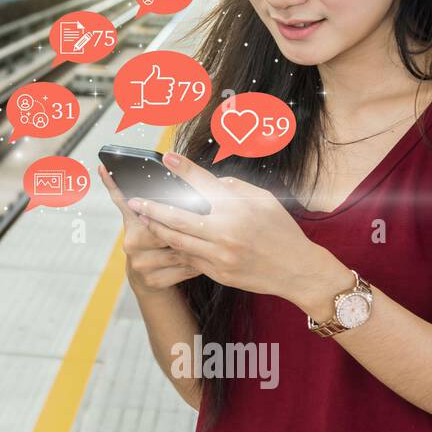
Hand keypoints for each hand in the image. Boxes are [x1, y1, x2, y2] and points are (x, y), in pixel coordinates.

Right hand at [97, 164, 199, 294]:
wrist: (152, 283)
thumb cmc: (161, 246)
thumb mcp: (158, 225)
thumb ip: (162, 207)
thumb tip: (175, 173)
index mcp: (133, 222)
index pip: (122, 200)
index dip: (112, 184)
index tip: (103, 166)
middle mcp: (131, 241)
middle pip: (162, 228)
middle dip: (184, 228)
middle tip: (201, 224)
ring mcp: (139, 262)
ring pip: (177, 249)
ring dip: (196, 247)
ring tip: (205, 244)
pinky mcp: (151, 280)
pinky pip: (182, 269)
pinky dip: (196, 265)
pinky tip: (201, 261)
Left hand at [135, 152, 342, 306]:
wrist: (297, 271)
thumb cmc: (281, 230)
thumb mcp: (264, 200)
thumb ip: (234, 188)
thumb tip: (209, 182)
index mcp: (237, 209)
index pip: (203, 184)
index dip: (183, 169)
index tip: (166, 158)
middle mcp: (225, 232)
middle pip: (177, 218)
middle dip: (152, 207)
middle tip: (133, 199)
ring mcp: (220, 255)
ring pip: (177, 240)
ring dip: (156, 228)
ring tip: (142, 218)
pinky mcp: (218, 272)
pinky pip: (190, 257)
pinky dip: (175, 246)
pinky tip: (164, 237)